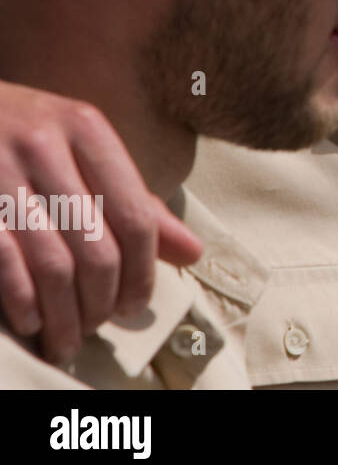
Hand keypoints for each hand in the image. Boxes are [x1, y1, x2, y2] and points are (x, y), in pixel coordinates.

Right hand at [0, 81, 202, 363]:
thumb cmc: (26, 134)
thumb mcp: (82, 148)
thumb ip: (135, 200)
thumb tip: (191, 252)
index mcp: (86, 129)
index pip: (135, 215)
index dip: (142, 271)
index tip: (135, 305)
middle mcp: (44, 145)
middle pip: (97, 246)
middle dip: (102, 300)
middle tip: (99, 324)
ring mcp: (0, 171)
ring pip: (52, 264)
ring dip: (65, 313)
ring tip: (69, 336)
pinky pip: (6, 265)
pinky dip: (23, 302)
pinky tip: (33, 321)